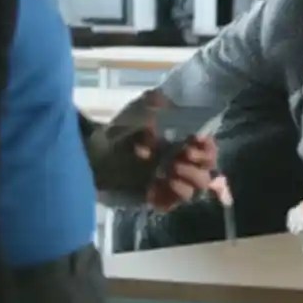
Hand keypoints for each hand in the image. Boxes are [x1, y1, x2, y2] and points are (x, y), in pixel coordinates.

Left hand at [101, 89, 219, 210]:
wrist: (93, 154)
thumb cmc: (120, 132)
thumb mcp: (136, 113)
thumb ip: (151, 104)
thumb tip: (162, 98)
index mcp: (185, 146)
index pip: (209, 150)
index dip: (208, 147)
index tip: (196, 139)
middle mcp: (183, 166)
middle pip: (206, 173)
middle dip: (197, 166)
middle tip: (180, 158)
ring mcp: (170, 184)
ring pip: (193, 191)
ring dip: (185, 182)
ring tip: (168, 172)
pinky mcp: (156, 199)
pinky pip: (170, 204)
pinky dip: (166, 197)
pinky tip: (153, 188)